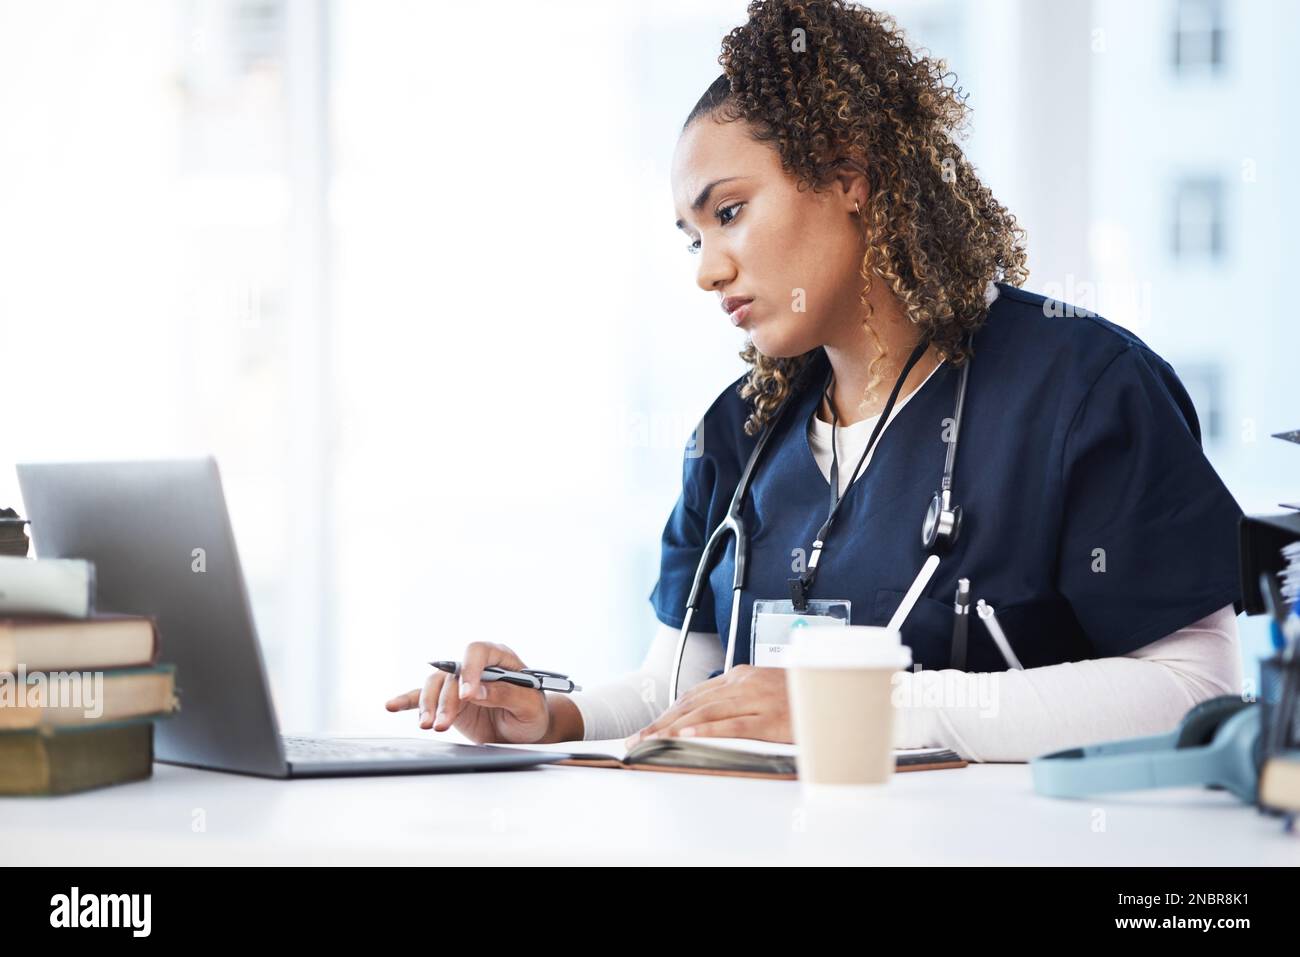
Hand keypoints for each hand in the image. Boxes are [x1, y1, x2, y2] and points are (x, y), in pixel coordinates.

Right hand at [384, 642, 550, 744]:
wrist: (527, 728)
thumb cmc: (533, 712)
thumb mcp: (529, 706)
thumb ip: (506, 695)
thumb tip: (476, 691)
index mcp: (500, 658)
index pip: (478, 652)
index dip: (470, 670)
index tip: (468, 696)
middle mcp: (476, 666)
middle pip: (451, 673)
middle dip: (445, 699)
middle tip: (443, 724)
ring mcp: (459, 682)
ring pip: (435, 685)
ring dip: (429, 705)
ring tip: (428, 726)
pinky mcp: (448, 700)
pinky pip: (424, 696)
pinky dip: (408, 701)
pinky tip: (392, 705)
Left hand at [622, 664, 791, 747]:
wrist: (836, 693)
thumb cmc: (802, 696)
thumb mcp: (766, 690)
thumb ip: (740, 699)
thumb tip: (713, 715)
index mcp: (741, 676)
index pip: (695, 695)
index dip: (669, 712)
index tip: (650, 728)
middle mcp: (744, 684)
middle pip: (694, 704)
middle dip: (663, 722)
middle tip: (639, 739)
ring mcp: (756, 700)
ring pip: (706, 713)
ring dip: (674, 728)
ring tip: (652, 741)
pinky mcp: (770, 719)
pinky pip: (733, 725)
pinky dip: (707, 731)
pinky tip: (687, 737)